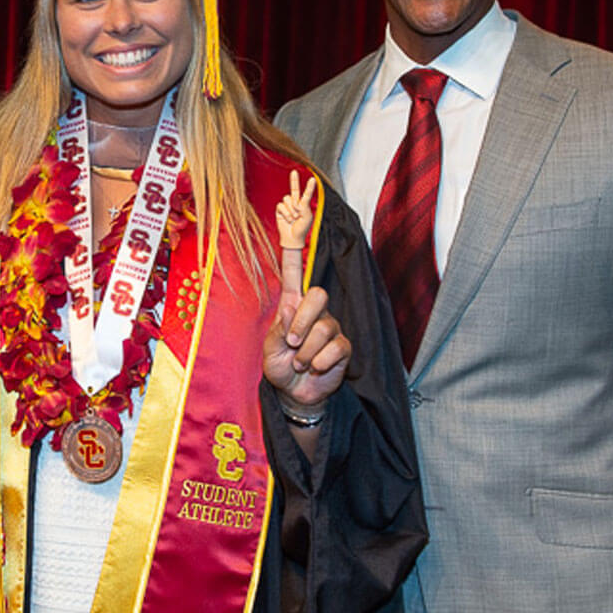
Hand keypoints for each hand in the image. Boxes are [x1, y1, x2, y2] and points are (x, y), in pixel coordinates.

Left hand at [262, 173, 348, 412]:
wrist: (295, 394)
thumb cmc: (280, 366)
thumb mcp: (270, 349)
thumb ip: (279, 328)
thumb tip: (291, 310)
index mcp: (292, 304)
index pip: (294, 270)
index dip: (294, 247)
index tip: (294, 218)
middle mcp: (314, 311)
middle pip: (317, 294)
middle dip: (302, 322)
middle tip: (292, 344)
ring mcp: (331, 327)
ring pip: (324, 328)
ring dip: (306, 352)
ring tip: (301, 363)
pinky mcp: (343, 346)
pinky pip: (334, 348)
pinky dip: (319, 364)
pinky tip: (315, 368)